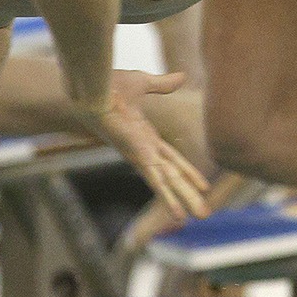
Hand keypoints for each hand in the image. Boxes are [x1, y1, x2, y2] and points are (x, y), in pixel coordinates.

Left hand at [91, 70, 210, 219]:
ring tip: (191, 220)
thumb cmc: (108, 85)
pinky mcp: (136, 154)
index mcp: (146, 136)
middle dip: (188, 195)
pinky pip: (155, 178)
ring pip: (166, 182)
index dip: (188, 172)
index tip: (203, 186)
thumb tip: (182, 76)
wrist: (91, 86)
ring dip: (180, 201)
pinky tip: (175, 212)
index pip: (173, 159)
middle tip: (204, 215)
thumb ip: (163, 84)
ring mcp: (140, 154)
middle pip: (172, 176)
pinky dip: (166, 195)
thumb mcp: (143, 83)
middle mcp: (144, 149)